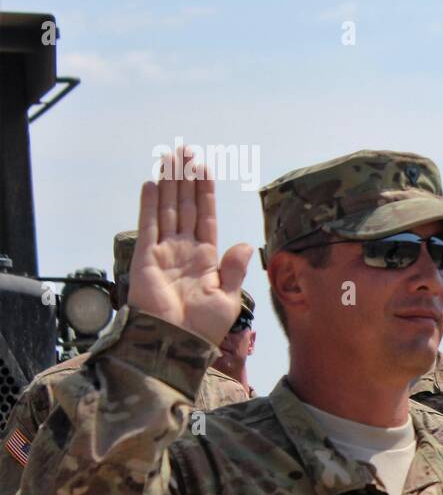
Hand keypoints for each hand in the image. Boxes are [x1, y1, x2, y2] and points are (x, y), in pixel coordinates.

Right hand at [129, 148, 254, 346]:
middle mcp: (183, 250)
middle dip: (184, 178)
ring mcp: (164, 252)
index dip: (204, 191)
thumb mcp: (228, 298)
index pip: (205, 216)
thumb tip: (244, 244)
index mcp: (206, 258)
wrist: (177, 343)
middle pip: (184, 206)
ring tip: (169, 157)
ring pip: (166, 209)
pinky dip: (149, 204)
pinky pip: (148, 225)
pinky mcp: (146, 258)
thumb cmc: (203, 328)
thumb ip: (234, 270)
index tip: (204, 167)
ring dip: (167, 183)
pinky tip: (152, 183)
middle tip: (185, 151)